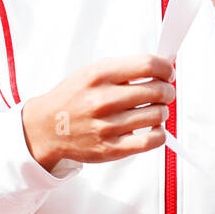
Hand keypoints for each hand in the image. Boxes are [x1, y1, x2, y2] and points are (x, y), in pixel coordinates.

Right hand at [21, 54, 174, 171]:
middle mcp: (103, 100)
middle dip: (168, 90)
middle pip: (157, 90)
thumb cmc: (73, 98)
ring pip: (157, 114)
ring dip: (162, 111)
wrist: (46, 127)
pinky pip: (151, 140)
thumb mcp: (92, 71)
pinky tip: (152, 128)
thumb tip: (161, 67)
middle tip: (165, 92)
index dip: (165, 68)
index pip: (148, 65)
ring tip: (154, 110)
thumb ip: (125, 68)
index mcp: (99, 75)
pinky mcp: (111, 149)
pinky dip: (159, 133)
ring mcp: (107, 126)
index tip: (167, 72)